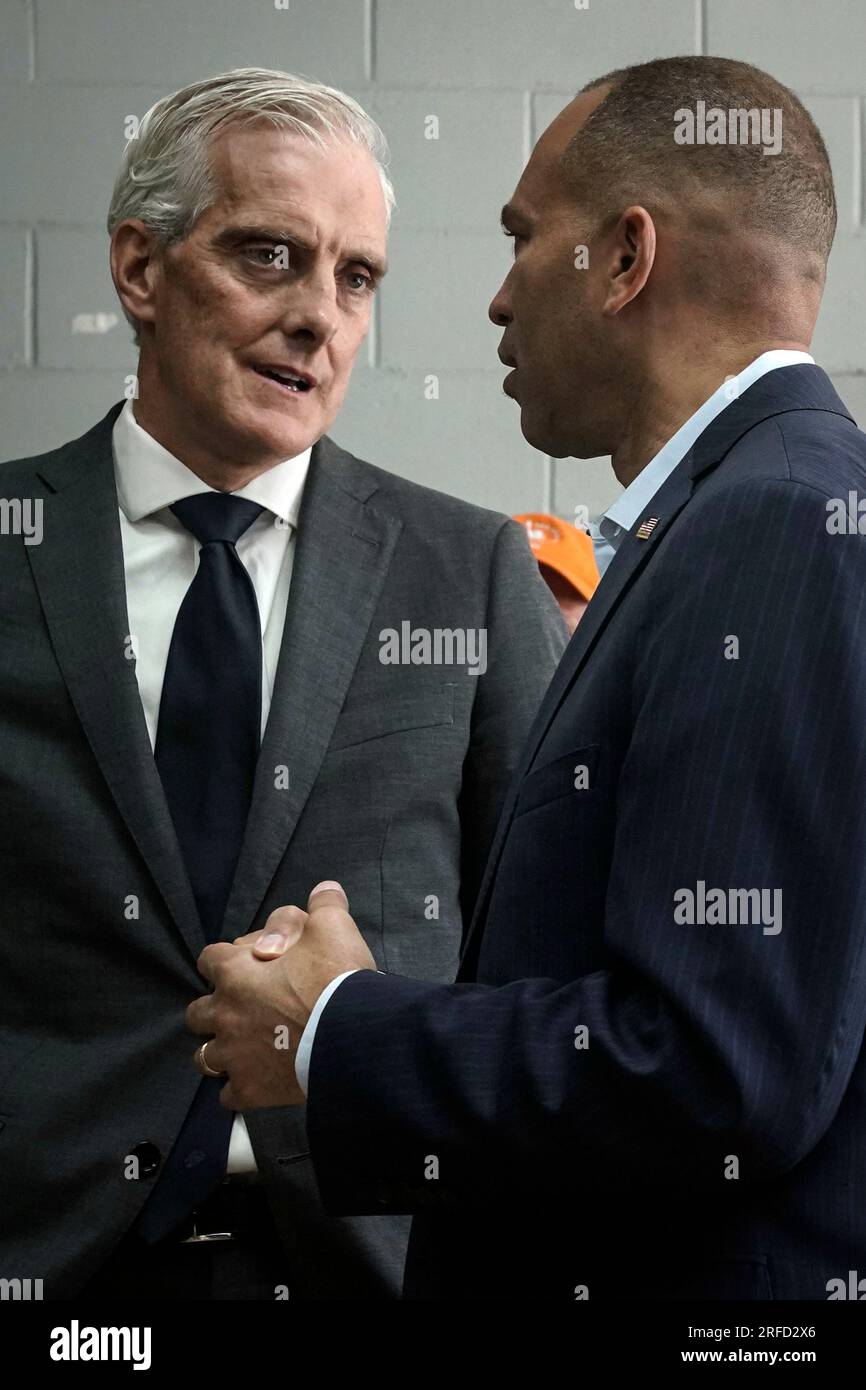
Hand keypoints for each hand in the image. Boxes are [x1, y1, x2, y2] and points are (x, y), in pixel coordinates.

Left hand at [186, 881, 374, 1109]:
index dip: (225, 961)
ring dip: (220, 1051)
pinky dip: (240, 1089)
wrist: (353, 1034)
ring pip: (204, 1056)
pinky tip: (257, 1083)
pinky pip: (229, 1095)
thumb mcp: (334, 927)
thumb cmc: (337, 977)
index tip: (244, 966)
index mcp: (236, 971)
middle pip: (197, 1012)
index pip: (209, 959)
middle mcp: (224, 1013)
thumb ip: (325, 905)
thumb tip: (325, 889)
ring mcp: (233, 1056)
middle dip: (215, 1010)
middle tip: (243, 1011)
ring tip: (244, 1050)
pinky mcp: (249, 1091)